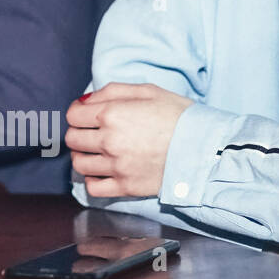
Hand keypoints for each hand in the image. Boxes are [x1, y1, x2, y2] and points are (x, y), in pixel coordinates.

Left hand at [65, 82, 192, 197]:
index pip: (73, 115)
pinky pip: (93, 187)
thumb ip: (111, 92)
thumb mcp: (147, 91)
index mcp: (111, 114)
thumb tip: (85, 100)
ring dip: (83, 156)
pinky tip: (103, 171)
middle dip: (79, 133)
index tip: (86, 115)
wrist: (206, 148)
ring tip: (96, 152)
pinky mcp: (126, 187)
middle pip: (73, 139)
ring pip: (79, 164)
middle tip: (92, 133)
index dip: (78, 113)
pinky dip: (93, 180)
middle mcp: (109, 141)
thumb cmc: (179, 116)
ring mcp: (117, 166)